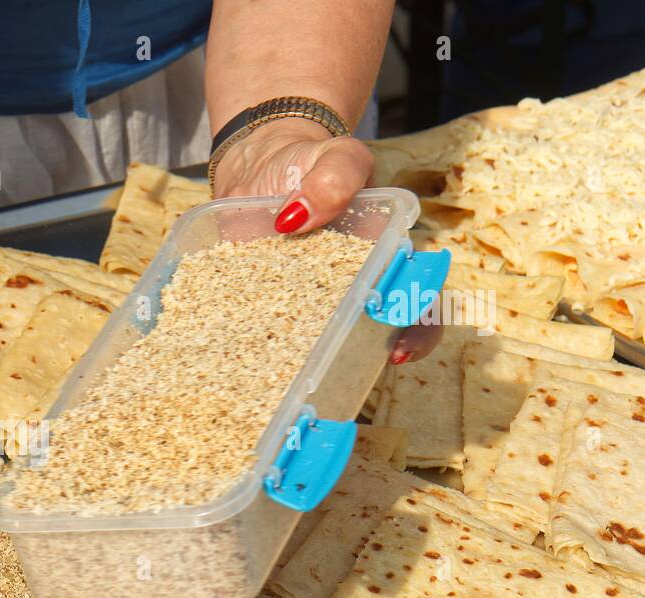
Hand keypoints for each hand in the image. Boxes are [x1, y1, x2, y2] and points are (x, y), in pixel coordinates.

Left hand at [214, 117, 440, 363]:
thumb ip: (335, 177)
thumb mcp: (334, 157)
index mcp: (381, 261)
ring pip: (314, 348)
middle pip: (369, 338)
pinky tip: (237, 362)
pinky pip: (261, 336)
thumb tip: (296, 216)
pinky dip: (251, 354)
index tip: (401, 348)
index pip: (415, 302)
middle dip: (362, 362)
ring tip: (291, 382)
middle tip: (337, 374)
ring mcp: (302, 306)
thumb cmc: (310, 164)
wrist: (259, 167)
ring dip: (305, 369)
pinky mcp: (262, 308)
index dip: (418, 331)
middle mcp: (347, 293)